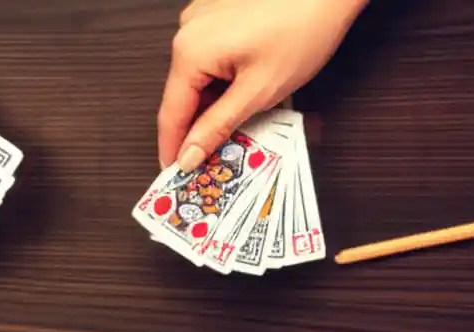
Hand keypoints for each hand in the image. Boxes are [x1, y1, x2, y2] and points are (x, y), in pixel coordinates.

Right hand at [158, 0, 366, 168]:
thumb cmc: (302, 29)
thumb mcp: (258, 92)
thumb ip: (217, 127)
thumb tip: (189, 154)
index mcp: (190, 51)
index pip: (171, 114)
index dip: (173, 148)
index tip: (175, 173)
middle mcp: (188, 31)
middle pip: (183, 95)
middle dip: (197, 127)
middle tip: (210, 158)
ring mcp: (201, 19)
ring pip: (197, 77)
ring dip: (212, 102)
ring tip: (237, 121)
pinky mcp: (216, 14)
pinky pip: (209, 57)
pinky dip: (221, 79)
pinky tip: (243, 89)